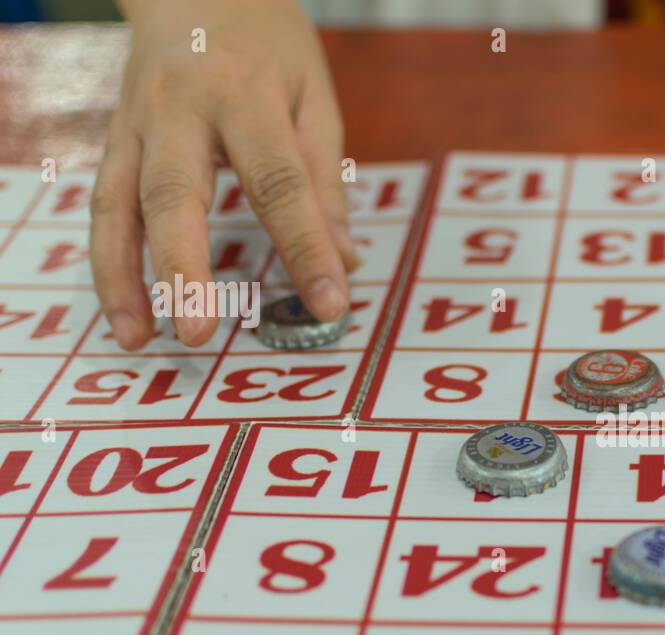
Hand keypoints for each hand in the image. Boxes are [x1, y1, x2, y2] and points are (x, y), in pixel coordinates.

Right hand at [92, 0, 359, 349]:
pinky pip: (101, 209)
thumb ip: (324, 181)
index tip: (331, 301)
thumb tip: (346, 260)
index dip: (305, 246)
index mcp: (244, 95)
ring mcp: (134, 125)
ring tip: (139, 339)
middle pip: (174, 194)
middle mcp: (178, 109)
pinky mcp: (112, 142)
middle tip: (200, 332)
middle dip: (184, 268)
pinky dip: (108, 265)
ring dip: (124, 278)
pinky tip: (127, 315)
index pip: (279, 181)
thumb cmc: (266, 47)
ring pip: (117, 206)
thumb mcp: (314, 96)